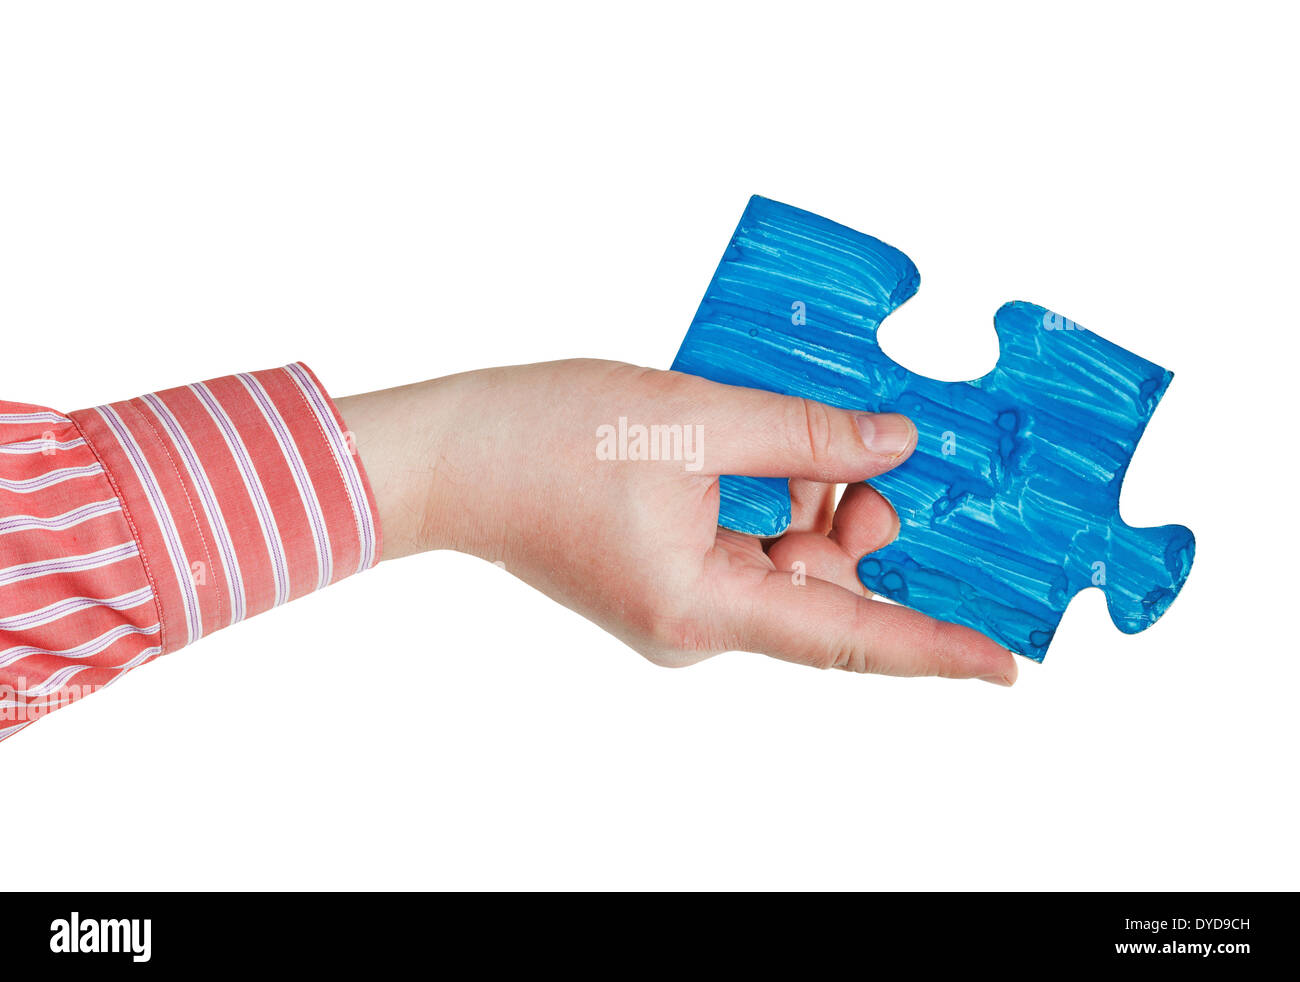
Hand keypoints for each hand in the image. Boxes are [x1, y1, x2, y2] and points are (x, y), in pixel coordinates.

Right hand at [337, 359, 1016, 683]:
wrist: (455, 455)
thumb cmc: (547, 438)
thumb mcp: (695, 416)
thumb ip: (804, 435)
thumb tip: (892, 445)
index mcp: (704, 605)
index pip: (846, 638)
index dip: (932, 649)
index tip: (1005, 665)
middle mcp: (697, 625)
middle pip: (821, 594)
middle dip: (861, 529)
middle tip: (881, 457)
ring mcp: (680, 606)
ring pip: (788, 570)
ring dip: (817, 511)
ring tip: (819, 444)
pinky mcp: (667, 578)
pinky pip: (751, 556)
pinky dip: (779, 510)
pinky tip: (782, 459)